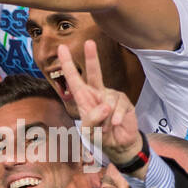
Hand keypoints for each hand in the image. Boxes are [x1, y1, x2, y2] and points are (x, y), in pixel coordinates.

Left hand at [59, 42, 141, 165]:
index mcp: (84, 99)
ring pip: (108, 101)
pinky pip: (119, 107)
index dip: (68, 65)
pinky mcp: (125, 103)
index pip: (74, 80)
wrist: (118, 145)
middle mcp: (98, 94)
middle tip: (89, 42)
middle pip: (94, 74)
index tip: (62, 48)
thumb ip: (91, 120)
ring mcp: (112, 97)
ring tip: (106, 128)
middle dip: (91, 58)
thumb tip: (105, 106)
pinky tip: (116, 125)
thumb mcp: (89, 132)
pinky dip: (116, 119)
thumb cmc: (100, 136)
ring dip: (106, 119)